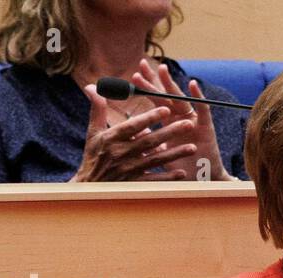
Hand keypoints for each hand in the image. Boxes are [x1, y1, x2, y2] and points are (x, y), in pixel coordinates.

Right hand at [71, 84, 196, 181]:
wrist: (90, 187)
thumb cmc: (94, 156)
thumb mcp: (93, 132)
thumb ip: (97, 109)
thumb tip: (91, 85)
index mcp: (112, 138)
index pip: (133, 126)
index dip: (149, 117)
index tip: (166, 108)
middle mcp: (121, 153)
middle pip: (150, 141)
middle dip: (170, 132)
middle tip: (189, 124)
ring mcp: (129, 170)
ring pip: (156, 160)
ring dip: (175, 154)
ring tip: (193, 147)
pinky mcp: (135, 184)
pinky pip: (154, 180)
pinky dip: (167, 177)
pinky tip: (182, 173)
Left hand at [131, 58, 233, 181]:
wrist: (201, 182)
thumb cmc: (182, 169)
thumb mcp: (161, 154)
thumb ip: (150, 141)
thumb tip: (134, 131)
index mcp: (169, 123)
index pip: (156, 101)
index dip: (146, 88)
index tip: (134, 75)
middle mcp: (181, 119)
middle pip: (165, 95)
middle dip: (154, 80)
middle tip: (142, 65)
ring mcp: (193, 122)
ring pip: (180, 99)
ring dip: (171, 84)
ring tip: (162, 69)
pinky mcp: (206, 128)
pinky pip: (203, 110)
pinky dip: (199, 97)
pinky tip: (193, 84)